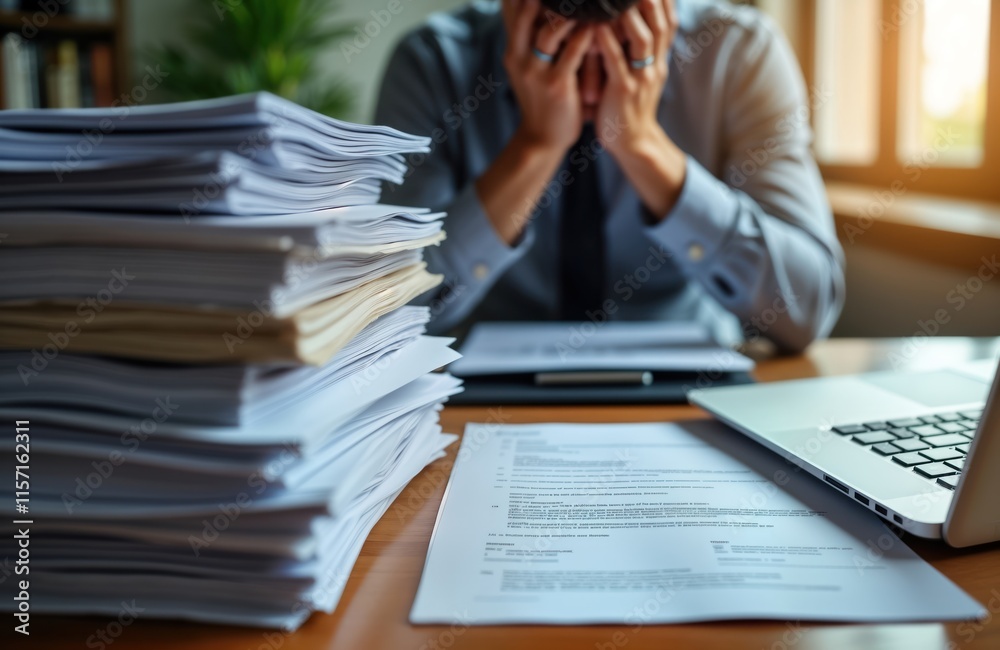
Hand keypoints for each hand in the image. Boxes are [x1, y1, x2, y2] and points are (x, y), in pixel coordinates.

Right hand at [502, 0, 593, 151]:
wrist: (542, 138)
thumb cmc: (542, 99)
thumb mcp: (529, 67)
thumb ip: (532, 38)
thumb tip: (542, 8)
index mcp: (512, 49)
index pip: (511, 7)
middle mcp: (518, 56)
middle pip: (524, 10)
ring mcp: (536, 70)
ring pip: (549, 28)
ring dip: (569, 9)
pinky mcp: (556, 84)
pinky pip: (572, 51)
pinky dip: (586, 34)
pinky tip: (599, 23)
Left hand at [593, 0, 686, 218]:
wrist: (632, 143)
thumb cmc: (628, 106)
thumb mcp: (638, 74)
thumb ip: (636, 50)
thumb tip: (628, 22)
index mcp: (658, 60)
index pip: (668, 21)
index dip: (663, 0)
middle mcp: (654, 65)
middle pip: (661, 23)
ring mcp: (641, 77)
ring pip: (643, 39)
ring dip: (631, 14)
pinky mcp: (623, 91)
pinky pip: (617, 62)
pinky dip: (607, 42)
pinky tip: (596, 26)